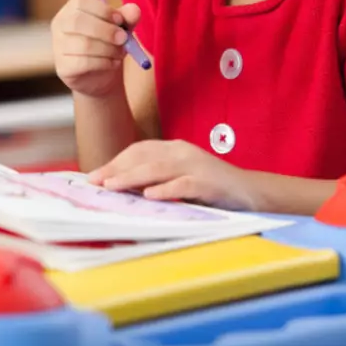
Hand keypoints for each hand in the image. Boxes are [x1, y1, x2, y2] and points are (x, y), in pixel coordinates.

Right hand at [51, 0, 139, 97]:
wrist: (100, 74)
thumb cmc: (108, 42)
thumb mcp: (121, 27)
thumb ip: (127, 17)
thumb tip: (134, 11)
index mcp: (73, 7)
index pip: (81, 1)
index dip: (103, 10)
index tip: (120, 20)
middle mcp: (60, 23)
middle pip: (77, 21)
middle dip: (105, 30)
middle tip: (124, 38)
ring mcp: (58, 46)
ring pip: (83, 44)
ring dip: (108, 49)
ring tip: (120, 52)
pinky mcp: (63, 67)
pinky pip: (83, 63)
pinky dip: (103, 63)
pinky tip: (112, 63)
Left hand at [87, 139, 257, 210]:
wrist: (250, 192)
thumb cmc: (210, 189)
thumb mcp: (179, 179)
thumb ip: (156, 179)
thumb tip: (121, 188)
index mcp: (174, 149)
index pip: (139, 150)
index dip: (116, 161)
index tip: (95, 175)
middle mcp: (182, 152)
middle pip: (143, 156)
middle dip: (117, 169)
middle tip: (96, 182)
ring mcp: (196, 165)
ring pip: (158, 168)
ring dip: (132, 177)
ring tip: (112, 187)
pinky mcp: (208, 182)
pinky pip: (183, 184)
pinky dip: (165, 190)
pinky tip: (149, 196)